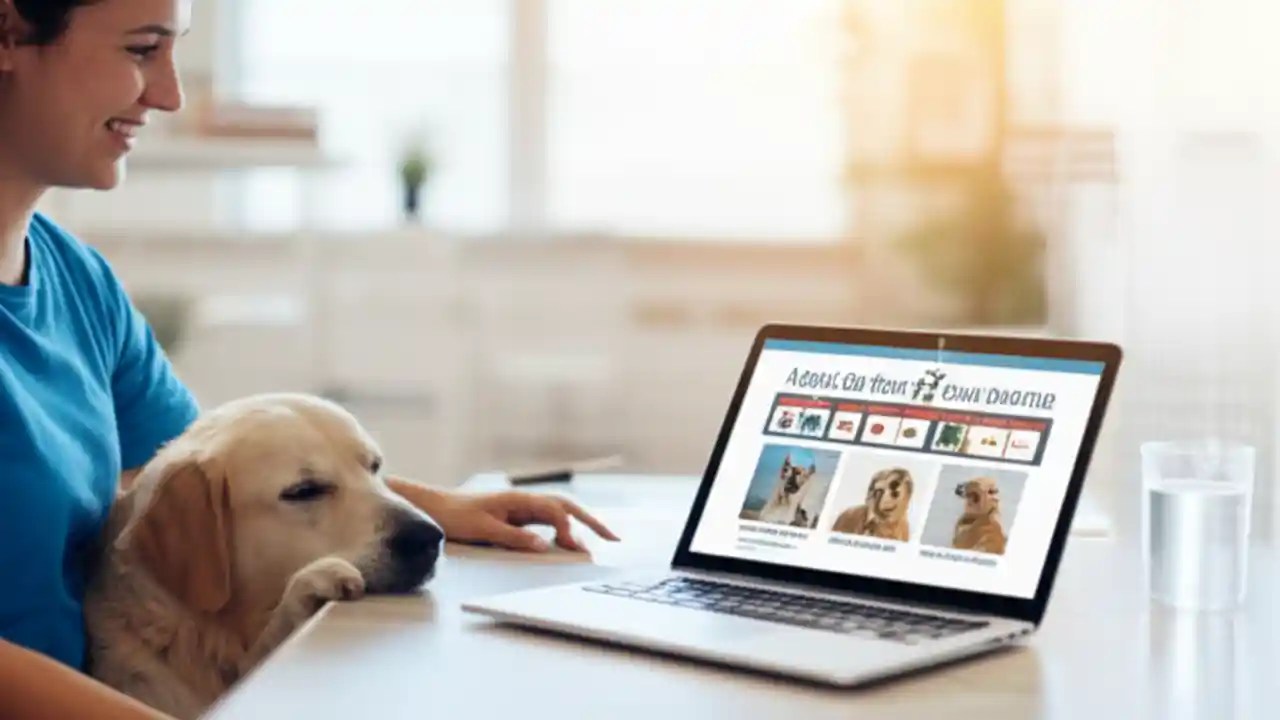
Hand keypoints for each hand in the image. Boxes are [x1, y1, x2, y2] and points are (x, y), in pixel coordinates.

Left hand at [411, 488, 619, 551]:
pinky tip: (569, 541)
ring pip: (559, 513)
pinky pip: (547, 521)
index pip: (556, 511)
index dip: (569, 529)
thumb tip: (544, 545)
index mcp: (519, 500)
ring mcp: (523, 508)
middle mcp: (525, 501)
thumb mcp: (484, 529)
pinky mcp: (518, 516)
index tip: (574, 548)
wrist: (436, 508)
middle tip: (614, 539)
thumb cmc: (457, 516)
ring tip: (600, 541)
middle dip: (591, 521)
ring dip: (580, 525)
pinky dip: (563, 529)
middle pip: (567, 507)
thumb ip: (514, 537)